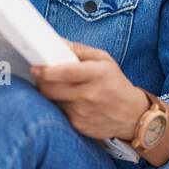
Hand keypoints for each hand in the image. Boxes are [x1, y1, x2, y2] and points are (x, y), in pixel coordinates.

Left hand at [30, 42, 149, 141]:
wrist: (133, 116)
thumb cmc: (116, 85)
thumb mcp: (105, 60)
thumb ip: (80, 50)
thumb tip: (59, 43)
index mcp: (97, 75)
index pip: (65, 73)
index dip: (46, 71)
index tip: (36, 67)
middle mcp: (89, 95)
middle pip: (51, 89)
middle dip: (41, 80)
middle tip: (39, 74)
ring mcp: (83, 113)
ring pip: (52, 101)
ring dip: (49, 92)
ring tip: (56, 86)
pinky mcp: (78, 125)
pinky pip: (59, 112)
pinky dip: (58, 104)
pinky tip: (67, 100)